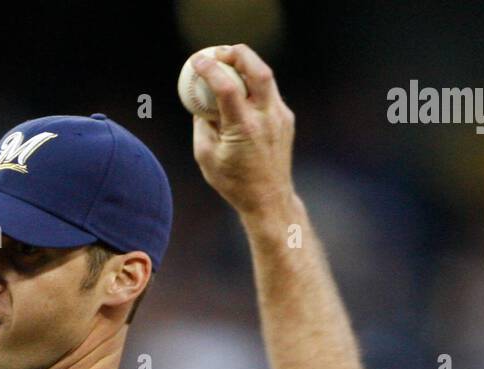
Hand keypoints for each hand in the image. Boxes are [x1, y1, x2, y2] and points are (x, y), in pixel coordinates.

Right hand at [190, 44, 295, 218]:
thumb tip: (199, 102)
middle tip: (220, 53)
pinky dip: (254, 85)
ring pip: (266, 77)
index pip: (227, 87)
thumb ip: (201, 125)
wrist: (269, 201)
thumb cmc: (234, 183)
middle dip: (237, 54)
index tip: (197, 62)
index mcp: (244, 129)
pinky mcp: (286, 119)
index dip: (211, 69)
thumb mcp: (206, 157)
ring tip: (229, 66)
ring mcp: (280, 117)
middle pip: (258, 70)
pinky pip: (269, 93)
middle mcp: (266, 119)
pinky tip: (241, 90)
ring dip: (247, 66)